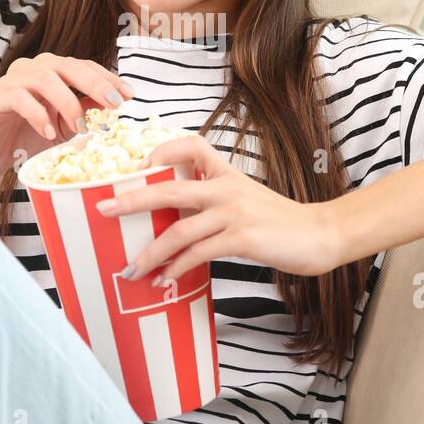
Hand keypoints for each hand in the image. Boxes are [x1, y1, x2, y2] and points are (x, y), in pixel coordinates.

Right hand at [0, 53, 134, 186]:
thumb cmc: (27, 138)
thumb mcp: (65, 127)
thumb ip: (85, 111)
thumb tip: (115, 103)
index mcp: (51, 71)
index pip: (84, 66)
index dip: (108, 78)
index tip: (130, 95)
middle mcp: (32, 69)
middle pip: (67, 66)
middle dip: (95, 84)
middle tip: (114, 104)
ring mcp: (12, 81)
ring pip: (44, 78)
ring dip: (67, 103)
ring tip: (79, 128)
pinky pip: (19, 98)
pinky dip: (37, 115)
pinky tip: (49, 134)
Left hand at [96, 134, 342, 287]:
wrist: (320, 234)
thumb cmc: (281, 222)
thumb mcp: (246, 199)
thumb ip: (214, 201)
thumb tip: (175, 220)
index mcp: (227, 173)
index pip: (191, 145)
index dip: (162, 150)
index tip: (138, 166)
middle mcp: (226, 188)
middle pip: (169, 187)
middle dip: (132, 200)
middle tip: (103, 209)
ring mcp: (234, 213)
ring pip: (180, 229)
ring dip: (151, 252)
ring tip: (132, 269)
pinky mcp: (242, 238)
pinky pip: (200, 253)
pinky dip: (178, 267)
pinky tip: (167, 279)